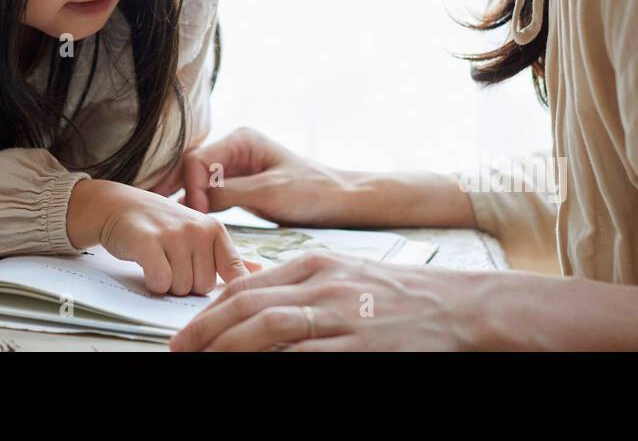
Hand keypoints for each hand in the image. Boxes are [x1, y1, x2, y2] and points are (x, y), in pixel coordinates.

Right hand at [67, 180, 258, 295]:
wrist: (119, 205)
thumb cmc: (161, 223)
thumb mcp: (197, 232)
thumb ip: (226, 255)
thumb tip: (257, 270)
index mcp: (215, 230)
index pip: (234, 274)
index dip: (226, 292)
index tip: (221, 301)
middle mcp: (199, 230)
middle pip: (203, 287)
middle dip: (185, 284)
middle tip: (171, 263)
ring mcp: (174, 234)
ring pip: (181, 288)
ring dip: (166, 283)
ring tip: (158, 260)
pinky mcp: (149, 242)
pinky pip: (160, 282)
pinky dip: (152, 282)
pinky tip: (147, 266)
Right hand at [161, 127, 356, 225]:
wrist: (339, 201)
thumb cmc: (311, 191)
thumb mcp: (269, 192)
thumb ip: (229, 192)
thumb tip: (194, 202)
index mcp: (242, 140)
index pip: (198, 158)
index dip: (191, 185)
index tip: (200, 214)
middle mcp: (235, 149)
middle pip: (193, 168)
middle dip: (183, 192)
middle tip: (176, 220)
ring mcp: (235, 167)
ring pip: (199, 182)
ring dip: (190, 201)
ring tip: (181, 226)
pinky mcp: (239, 186)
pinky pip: (211, 194)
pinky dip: (202, 207)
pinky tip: (194, 225)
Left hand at [169, 251, 477, 350]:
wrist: (457, 306)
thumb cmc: (399, 293)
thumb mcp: (343, 273)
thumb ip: (299, 286)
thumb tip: (250, 301)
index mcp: (314, 264)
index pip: (246, 287)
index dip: (209, 312)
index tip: (187, 333)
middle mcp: (323, 285)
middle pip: (248, 307)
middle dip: (206, 332)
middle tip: (179, 351)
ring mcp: (342, 316)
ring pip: (271, 331)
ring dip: (229, 349)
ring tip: (204, 363)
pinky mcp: (360, 347)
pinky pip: (306, 358)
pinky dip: (275, 366)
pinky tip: (254, 373)